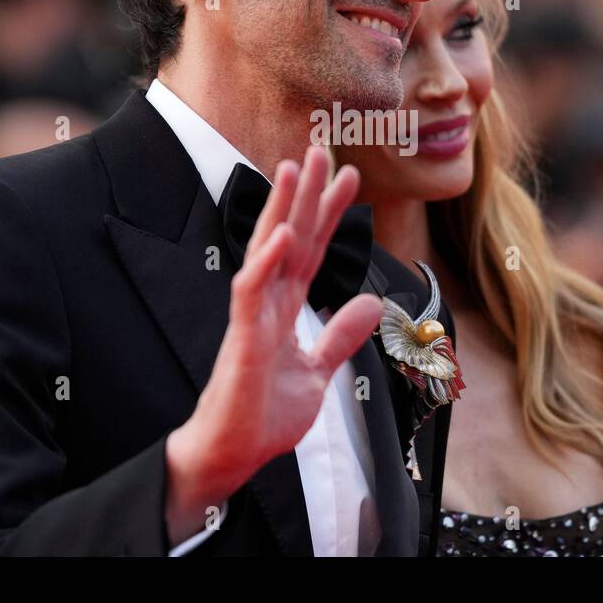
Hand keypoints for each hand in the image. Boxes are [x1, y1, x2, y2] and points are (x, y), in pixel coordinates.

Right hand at [164, 145, 382, 543]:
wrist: (235, 454)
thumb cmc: (264, 415)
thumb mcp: (318, 373)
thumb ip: (340, 337)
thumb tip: (367, 304)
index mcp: (285, 308)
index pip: (312, 250)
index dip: (330, 214)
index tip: (350, 179)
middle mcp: (268, 302)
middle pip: (290, 237)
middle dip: (306, 193)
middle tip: (322, 148)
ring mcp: (252, 316)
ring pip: (266, 251)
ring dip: (280, 209)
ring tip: (293, 167)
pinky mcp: (242, 338)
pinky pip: (250, 291)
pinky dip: (265, 261)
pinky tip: (280, 232)